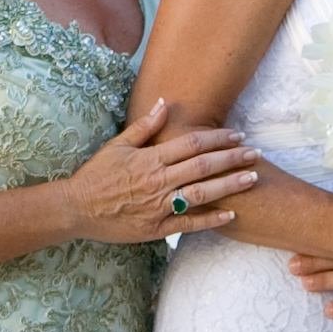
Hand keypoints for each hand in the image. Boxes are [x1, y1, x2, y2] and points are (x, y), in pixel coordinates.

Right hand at [66, 96, 261, 244]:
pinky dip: (210, 220)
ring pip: (201, 193)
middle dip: (232, 159)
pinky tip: (231, 215)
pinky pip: (188, 224)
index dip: (217, 138)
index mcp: (150, 159)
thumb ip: (144, 126)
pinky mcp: (156, 228)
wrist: (76, 208)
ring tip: (252, 178)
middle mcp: (158, 181)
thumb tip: (165, 103)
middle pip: (203, 166)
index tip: (237, 136)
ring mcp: (158, 206)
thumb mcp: (117, 145)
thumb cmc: (96, 175)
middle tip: (255, 153)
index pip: (192, 144)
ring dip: (229, 185)